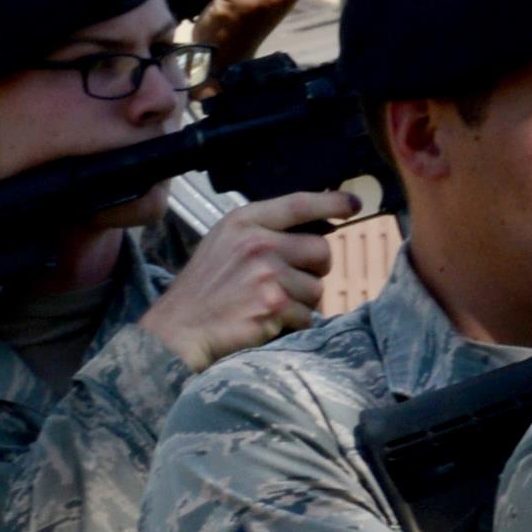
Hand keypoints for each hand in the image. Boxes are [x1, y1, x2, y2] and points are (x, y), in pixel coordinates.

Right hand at [141, 186, 350, 369]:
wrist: (179, 329)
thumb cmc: (204, 290)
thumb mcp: (223, 244)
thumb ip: (261, 232)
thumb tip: (312, 230)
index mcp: (243, 221)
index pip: (299, 204)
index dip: (331, 203)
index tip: (352, 204)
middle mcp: (257, 242)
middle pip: (320, 249)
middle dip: (315, 269)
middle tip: (290, 281)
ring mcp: (266, 273)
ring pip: (317, 288)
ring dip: (301, 302)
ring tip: (268, 305)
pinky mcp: (274, 304)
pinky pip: (307, 316)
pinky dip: (292, 324)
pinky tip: (265, 322)